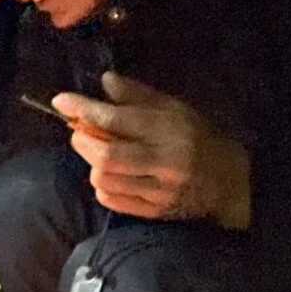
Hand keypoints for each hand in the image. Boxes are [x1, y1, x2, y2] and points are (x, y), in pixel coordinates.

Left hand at [51, 71, 250, 228]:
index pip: (116, 119)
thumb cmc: (198, 137)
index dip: (84, 109)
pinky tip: (110, 175)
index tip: (61, 100)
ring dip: (92, 163)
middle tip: (78, 130)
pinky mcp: (155, 211)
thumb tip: (104, 81)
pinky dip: (102, 186)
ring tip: (98, 152)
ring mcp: (159, 190)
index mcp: (169, 130)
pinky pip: (113, 200)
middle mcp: (164, 161)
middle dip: (82, 140)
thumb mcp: (174, 107)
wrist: (229, 181)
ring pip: (105, 179)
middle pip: (105, 154)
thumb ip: (138, 95)